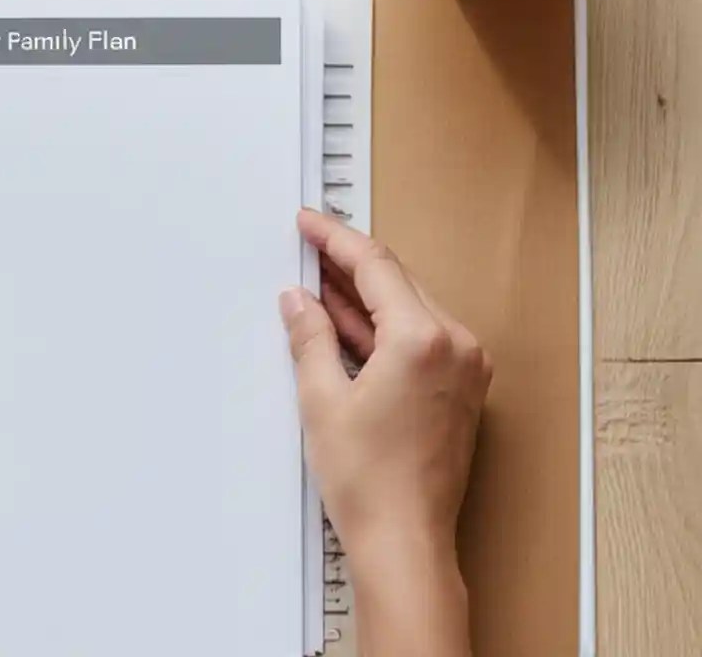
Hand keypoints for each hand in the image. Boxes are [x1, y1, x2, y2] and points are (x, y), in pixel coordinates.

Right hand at [281, 210, 490, 656]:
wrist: (405, 541)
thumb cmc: (370, 483)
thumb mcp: (322, 400)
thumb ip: (310, 338)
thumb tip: (299, 302)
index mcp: (423, 339)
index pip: (374, 265)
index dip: (334, 238)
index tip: (309, 222)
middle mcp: (456, 346)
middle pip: (397, 281)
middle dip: (348, 263)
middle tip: (308, 248)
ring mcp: (465, 369)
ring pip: (410, 308)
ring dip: (364, 296)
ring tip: (319, 285)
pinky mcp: (462, 390)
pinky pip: (421, 338)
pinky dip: (384, 328)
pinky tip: (349, 327)